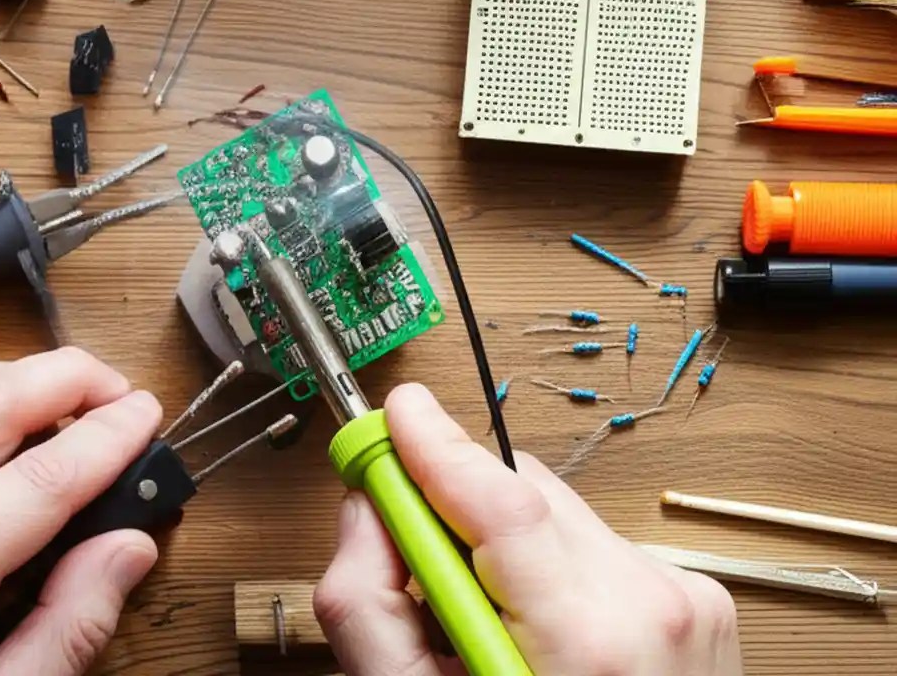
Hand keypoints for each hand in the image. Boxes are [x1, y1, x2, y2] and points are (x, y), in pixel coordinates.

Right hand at [314, 384, 742, 675]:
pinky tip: (532, 632)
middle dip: (451, 505)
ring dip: (501, 546)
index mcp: (593, 647)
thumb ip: (369, 610)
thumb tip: (364, 516)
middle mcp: (654, 605)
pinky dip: (547, 570)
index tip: (395, 412)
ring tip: (481, 625)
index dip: (436, 447)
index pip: (503, 501)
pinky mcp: (694, 600)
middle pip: (523, 494)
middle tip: (395, 540)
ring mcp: (684, 599)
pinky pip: (593, 547)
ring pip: (556, 516)